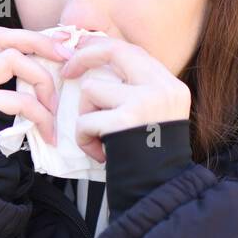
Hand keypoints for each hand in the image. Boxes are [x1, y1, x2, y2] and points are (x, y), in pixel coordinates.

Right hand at [0, 26, 73, 144]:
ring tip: (54, 108)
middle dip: (39, 42)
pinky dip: (41, 114)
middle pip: (1, 37)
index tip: (62, 41)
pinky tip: (49, 132)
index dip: (32, 35)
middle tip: (67, 57)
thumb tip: (58, 49)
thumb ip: (19, 80)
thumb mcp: (7, 103)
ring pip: (12, 59)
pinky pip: (18, 98)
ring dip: (43, 81)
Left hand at [60, 34, 191, 162]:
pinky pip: (85, 120)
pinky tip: (101, 155)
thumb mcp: (153, 117)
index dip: (102, 47)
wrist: (159, 190)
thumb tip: (96, 68)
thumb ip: (134, 91)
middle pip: (114, 51)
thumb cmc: (148, 160)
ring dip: (86, 116)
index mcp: (170, 85)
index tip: (82, 49)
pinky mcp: (124, 121)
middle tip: (67, 72)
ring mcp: (145, 102)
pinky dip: (85, 140)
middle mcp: (162, 88)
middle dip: (84, 56)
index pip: (133, 50)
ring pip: (92, 90)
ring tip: (101, 139)